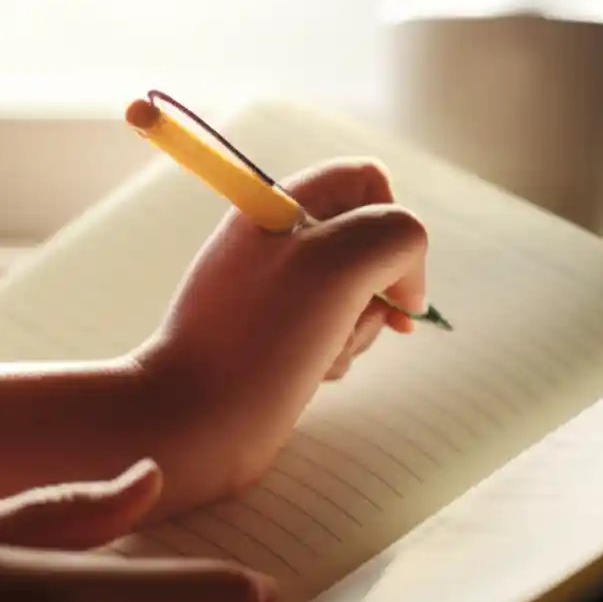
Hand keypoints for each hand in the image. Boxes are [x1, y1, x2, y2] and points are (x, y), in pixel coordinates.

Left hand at [134, 158, 429, 514]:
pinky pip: (338, 335)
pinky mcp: (280, 338)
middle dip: (377, 288)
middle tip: (346, 317)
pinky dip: (339, 356)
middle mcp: (279, 240)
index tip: (387, 273)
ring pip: (361, 296)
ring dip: (359, 329)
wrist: (197, 420)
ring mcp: (278, 292)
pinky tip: (310, 374)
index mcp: (282, 203)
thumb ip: (396, 235)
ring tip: (321, 353)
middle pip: (372, 244)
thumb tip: (405, 279)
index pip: (366, 181)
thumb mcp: (341, 262)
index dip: (392, 221)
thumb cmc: (263, 337)